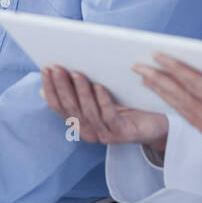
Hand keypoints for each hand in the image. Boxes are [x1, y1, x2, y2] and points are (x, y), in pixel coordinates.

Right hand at [40, 65, 168, 150]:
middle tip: (57, 68)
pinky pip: (109, 117)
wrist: (154, 123)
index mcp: (79, 123)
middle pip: (71, 108)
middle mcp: (89, 131)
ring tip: (77, 73)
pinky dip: (103, 101)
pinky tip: (100, 86)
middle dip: (62, 86)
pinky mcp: (123, 134)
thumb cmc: (125, 105)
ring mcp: (105, 134)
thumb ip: (77, 90)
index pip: (58, 106)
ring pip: (88, 112)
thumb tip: (49, 81)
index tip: (46, 69)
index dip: (51, 88)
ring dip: (81, 92)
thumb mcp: (98, 96)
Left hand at [133, 53, 201, 155]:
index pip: (197, 85)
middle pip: (182, 99)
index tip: (158, 55)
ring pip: (182, 110)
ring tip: (145, 78)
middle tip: (138, 66)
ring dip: (162, 93)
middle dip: (158, 80)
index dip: (176, 69)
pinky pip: (189, 119)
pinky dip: (175, 105)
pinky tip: (165, 94)